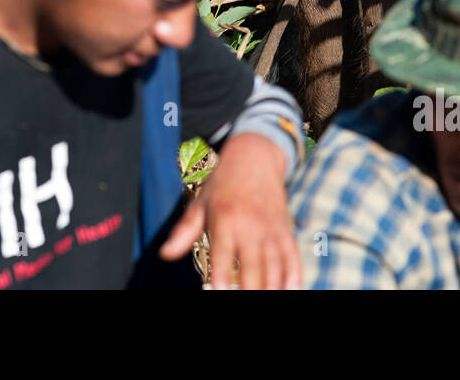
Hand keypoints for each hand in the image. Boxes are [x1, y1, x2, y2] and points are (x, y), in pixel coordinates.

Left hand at [159, 132, 300, 288]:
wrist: (255, 158)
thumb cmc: (222, 184)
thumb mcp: (200, 204)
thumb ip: (183, 232)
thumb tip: (165, 254)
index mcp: (225, 219)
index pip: (223, 253)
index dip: (221, 275)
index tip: (219, 291)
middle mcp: (250, 226)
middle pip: (252, 267)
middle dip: (249, 290)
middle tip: (244, 300)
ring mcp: (270, 230)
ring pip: (274, 267)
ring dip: (271, 288)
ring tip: (267, 300)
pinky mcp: (285, 231)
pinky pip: (293, 258)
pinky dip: (293, 277)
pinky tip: (291, 289)